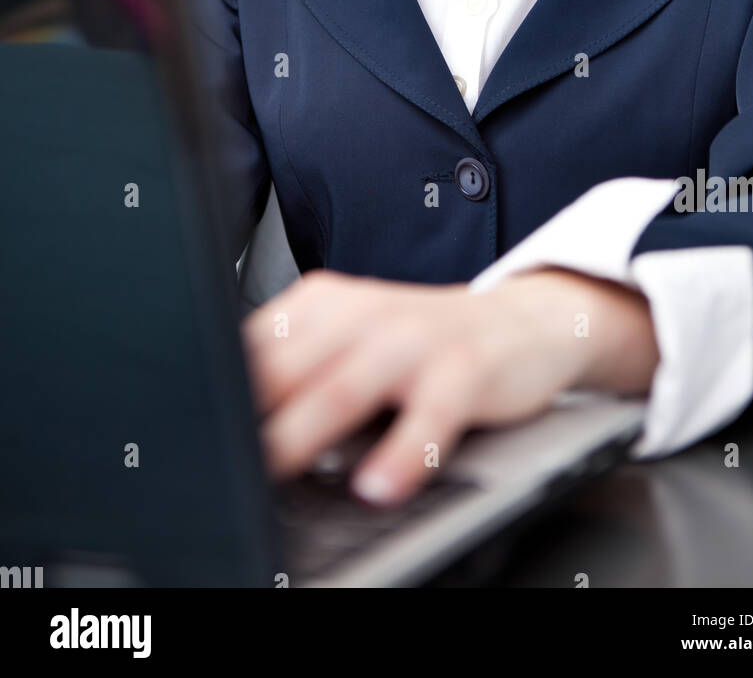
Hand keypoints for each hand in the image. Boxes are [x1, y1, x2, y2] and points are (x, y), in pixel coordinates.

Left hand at [240, 266, 658, 505]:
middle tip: (218, 462)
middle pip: (286, 367)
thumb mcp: (350, 340)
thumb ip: (295, 370)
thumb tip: (226, 425)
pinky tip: (380, 486)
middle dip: (249, 416)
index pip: (252, 348)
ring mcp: (414, 340)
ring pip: (344, 387)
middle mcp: (362, 314)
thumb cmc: (422, 343)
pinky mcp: (464, 369)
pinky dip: (402, 453)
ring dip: (304, 430)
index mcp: (322, 303)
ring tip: (274, 470)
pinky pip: (429, 416)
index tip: (193, 437)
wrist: (522, 323)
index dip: (220, 395)